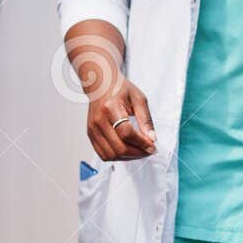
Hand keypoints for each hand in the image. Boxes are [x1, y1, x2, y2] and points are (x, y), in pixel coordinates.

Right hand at [66, 37, 156, 160]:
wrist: (101, 84)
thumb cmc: (119, 88)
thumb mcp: (138, 98)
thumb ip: (146, 119)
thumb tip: (152, 139)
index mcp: (110, 107)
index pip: (126, 133)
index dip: (141, 143)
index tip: (152, 146)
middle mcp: (98, 120)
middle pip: (118, 147)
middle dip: (137, 153)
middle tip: (148, 150)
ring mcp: (92, 129)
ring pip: (111, 155)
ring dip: (128, 157)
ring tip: (139, 151)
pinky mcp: (90, 135)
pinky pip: (103, 154)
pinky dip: (117, 157)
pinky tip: (127, 150)